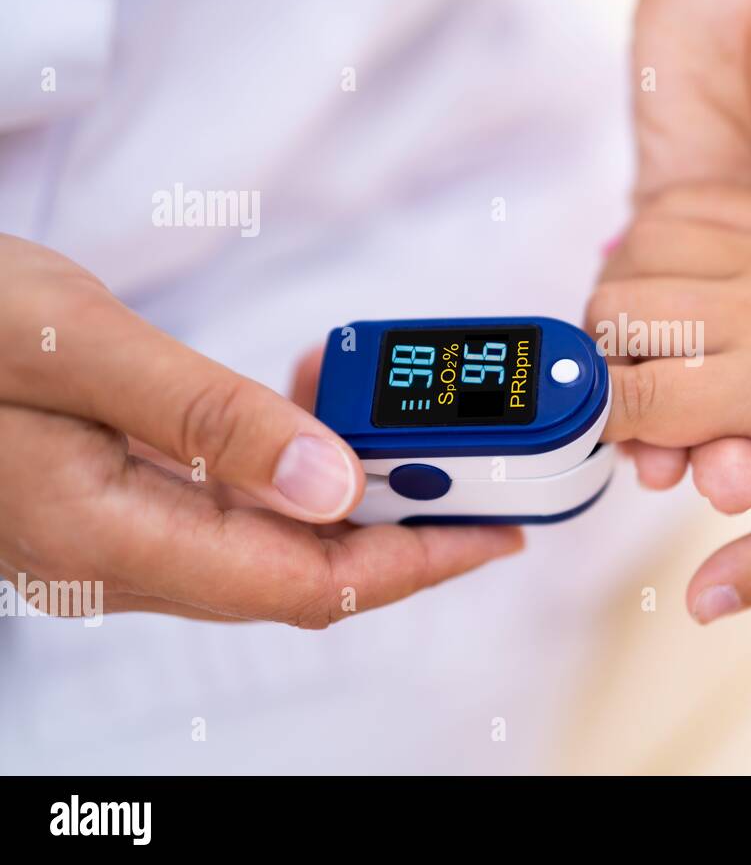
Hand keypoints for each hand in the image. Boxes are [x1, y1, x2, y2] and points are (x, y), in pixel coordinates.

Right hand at [0, 235, 520, 624]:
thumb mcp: (76, 348)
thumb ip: (207, 422)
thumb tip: (336, 487)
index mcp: (110, 537)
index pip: (304, 581)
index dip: (414, 563)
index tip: (495, 534)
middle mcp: (116, 560)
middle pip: (298, 574)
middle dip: (401, 535)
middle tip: (478, 480)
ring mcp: (107, 540)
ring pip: (264, 546)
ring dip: (348, 503)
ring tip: (406, 440)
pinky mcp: (102, 507)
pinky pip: (222, 513)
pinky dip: (288, 476)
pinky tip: (305, 421)